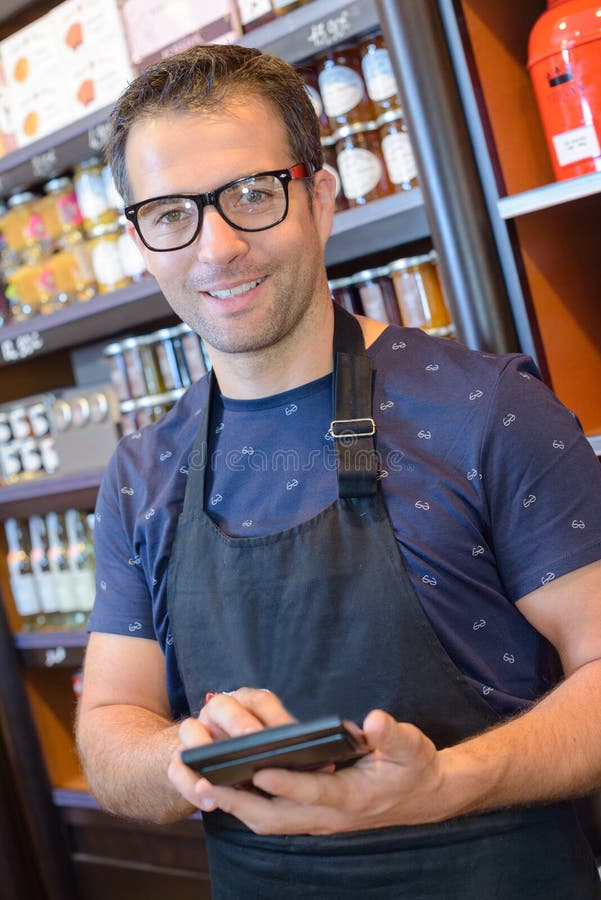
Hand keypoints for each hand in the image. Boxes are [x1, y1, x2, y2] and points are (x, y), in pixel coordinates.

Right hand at [167, 687, 294, 809]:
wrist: (208, 762)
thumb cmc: (251, 754)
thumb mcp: (269, 746)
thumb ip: (288, 750)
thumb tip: (325, 767)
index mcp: (245, 703)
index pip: (260, 701)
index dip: (276, 717)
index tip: (291, 734)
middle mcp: (217, 712)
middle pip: (221, 706)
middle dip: (238, 722)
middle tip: (253, 740)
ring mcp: (195, 732)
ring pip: (189, 729)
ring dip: (202, 749)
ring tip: (219, 776)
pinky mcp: (179, 758)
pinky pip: (176, 768)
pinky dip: (189, 785)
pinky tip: (209, 803)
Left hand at [171, 697, 446, 834]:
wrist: (425, 795)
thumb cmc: (413, 765)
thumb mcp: (411, 744)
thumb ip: (391, 734)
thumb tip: (373, 721)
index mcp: (354, 796)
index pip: (315, 792)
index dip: (288, 783)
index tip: (259, 770)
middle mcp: (332, 815)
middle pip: (279, 817)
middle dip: (241, 802)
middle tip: (205, 784)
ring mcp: (321, 820)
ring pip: (271, 823)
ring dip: (236, 808)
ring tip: (202, 788)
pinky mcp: (314, 817)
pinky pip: (274, 819)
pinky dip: (247, 808)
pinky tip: (224, 790)